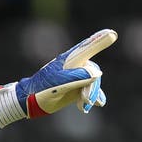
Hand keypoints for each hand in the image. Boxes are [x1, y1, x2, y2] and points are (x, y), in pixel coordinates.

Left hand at [0, 28, 116, 134]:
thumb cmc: (40, 90)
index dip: (99, 41)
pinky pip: (91, 91)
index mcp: (69, 60)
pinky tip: (98, 103)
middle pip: (93, 72)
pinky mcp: (77, 89)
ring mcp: (77, 78)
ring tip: (84, 106)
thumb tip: (96, 74)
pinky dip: (94, 97)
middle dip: (92, 86)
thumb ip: (76, 77)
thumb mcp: (57, 84)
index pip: (87, 48)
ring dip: (91, 95)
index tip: (112, 34)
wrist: (29, 102)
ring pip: (93, 83)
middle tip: (85, 100)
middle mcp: (75, 66)